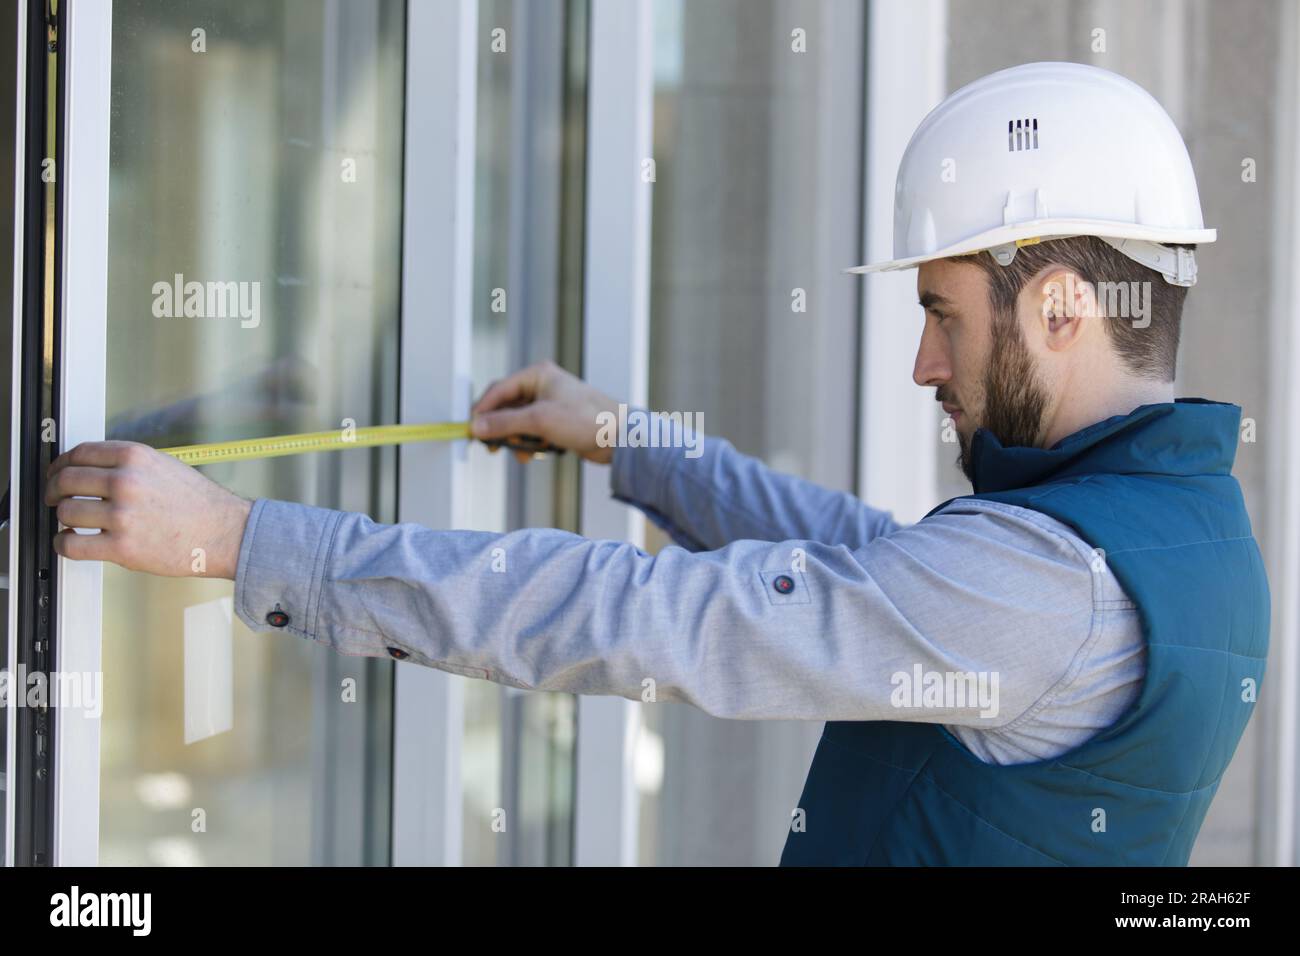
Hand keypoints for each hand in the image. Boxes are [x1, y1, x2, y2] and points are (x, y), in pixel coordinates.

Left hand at [45, 441, 252, 578]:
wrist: (225, 532)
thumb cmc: (200, 504)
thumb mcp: (165, 467)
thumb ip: (128, 465)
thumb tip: (91, 470)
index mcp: (135, 458)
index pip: (80, 453)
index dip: (60, 463)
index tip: (57, 472)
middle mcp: (126, 482)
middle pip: (66, 480)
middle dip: (54, 489)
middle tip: (55, 497)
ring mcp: (122, 515)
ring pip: (66, 511)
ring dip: (63, 517)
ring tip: (71, 522)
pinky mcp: (121, 547)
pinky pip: (72, 544)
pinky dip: (62, 543)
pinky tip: (69, 540)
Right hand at [470, 360, 621, 464]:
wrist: (619, 437)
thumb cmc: (587, 419)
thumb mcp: (540, 421)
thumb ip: (505, 423)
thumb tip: (477, 427)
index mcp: (537, 375)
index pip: (498, 390)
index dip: (482, 410)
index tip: (472, 430)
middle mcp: (542, 386)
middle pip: (506, 407)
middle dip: (500, 428)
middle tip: (493, 446)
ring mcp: (549, 404)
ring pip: (518, 422)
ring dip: (516, 439)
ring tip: (522, 452)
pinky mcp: (556, 422)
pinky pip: (532, 432)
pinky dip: (529, 444)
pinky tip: (533, 455)